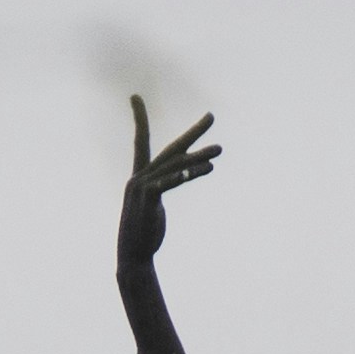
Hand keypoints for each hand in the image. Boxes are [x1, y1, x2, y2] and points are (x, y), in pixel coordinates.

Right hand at [117, 97, 218, 271]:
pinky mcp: (147, 200)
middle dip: (192, 132)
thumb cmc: (146, 231)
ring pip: (176, 166)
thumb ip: (166, 184)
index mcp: (139, 175)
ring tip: (220, 151)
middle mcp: (139, 176)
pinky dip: (185, 175)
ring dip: (199, 158)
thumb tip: (183, 172)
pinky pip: (169, 183)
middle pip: (171, 148)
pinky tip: (204, 169)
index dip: (139, 117)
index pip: (140, 140)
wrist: (134, 257)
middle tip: (212, 116)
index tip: (135, 96)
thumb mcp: (156, 204)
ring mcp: (141, 188)